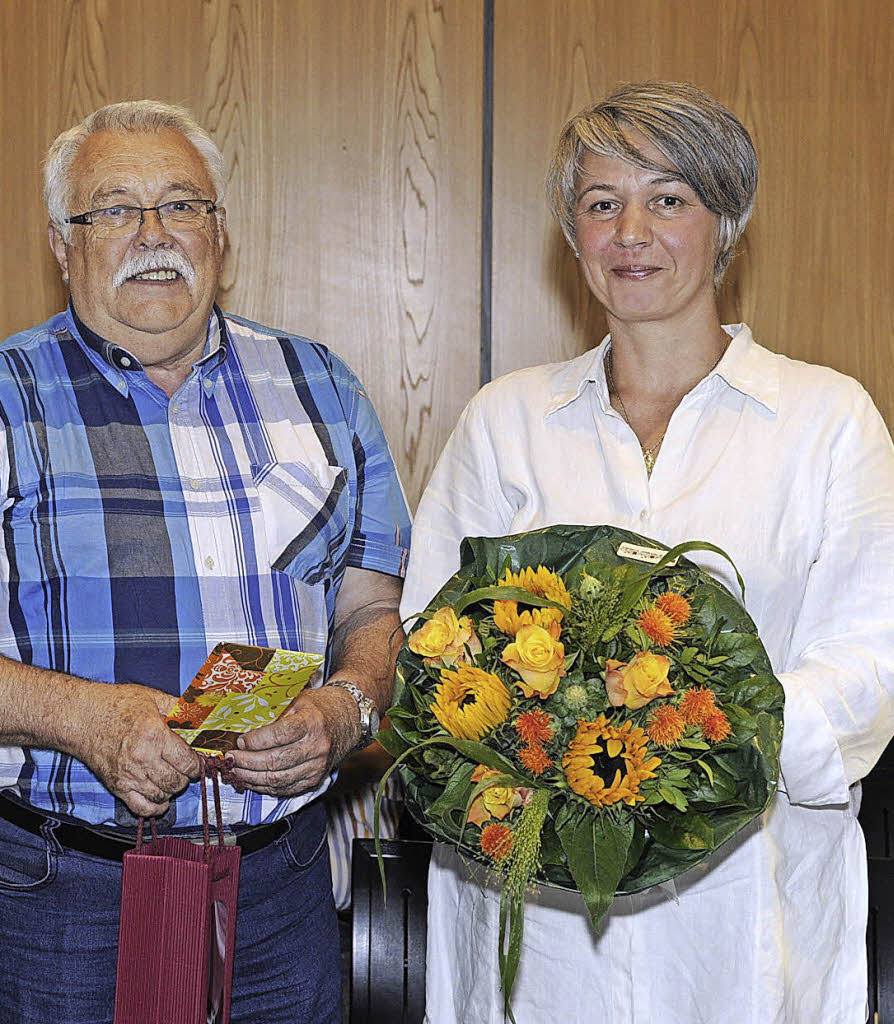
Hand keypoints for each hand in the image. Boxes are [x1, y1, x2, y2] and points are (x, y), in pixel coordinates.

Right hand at [70, 683, 200, 817]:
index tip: (197, 763)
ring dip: (171, 790)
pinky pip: (141, 808)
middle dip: (186, 777)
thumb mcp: (151, 698)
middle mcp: (142, 758)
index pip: (187, 761)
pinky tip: (160, 799)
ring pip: (162, 795)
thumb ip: (178, 708)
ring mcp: (128, 775)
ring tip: (171, 778)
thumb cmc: (115, 705)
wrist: (81, 718)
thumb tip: (200, 715)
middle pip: (177, 781)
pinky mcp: (117, 786)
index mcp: (154, 735)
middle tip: (185, 769)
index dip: (197, 765)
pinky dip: (155, 807)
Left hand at [228, 686, 360, 797]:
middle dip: (247, 762)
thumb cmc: (319, 707)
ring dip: (252, 778)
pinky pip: (286, 789)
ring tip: (236, 771)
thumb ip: (275, 713)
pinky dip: (265, 788)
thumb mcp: (298, 700)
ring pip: (277, 779)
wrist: (348, 720)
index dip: (254, 741)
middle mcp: (316, 746)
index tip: (240, 740)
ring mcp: (317, 766)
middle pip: (274, 761)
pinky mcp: (315, 779)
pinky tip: (252, 780)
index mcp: (312, 722)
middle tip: (231, 758)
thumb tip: (244, 726)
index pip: (278, 735)